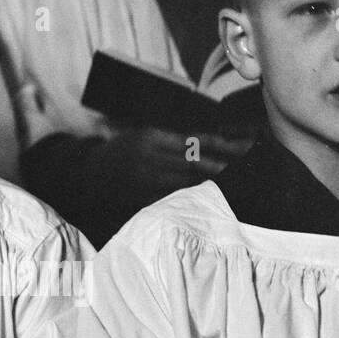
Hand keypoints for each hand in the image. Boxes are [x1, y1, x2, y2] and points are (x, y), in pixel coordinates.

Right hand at [96, 127, 250, 198]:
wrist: (90, 173)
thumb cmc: (124, 151)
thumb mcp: (145, 137)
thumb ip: (174, 142)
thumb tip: (213, 145)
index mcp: (150, 137)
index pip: (193, 141)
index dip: (221, 144)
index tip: (244, 147)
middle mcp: (148, 158)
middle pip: (193, 163)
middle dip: (222, 167)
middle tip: (247, 169)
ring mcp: (144, 180)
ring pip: (186, 183)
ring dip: (212, 184)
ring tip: (235, 185)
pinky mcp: (142, 199)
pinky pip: (173, 200)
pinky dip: (192, 200)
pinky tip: (208, 201)